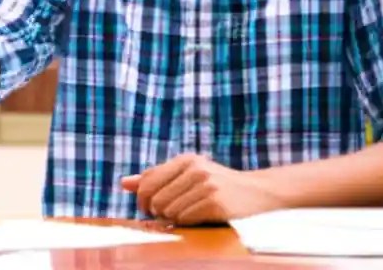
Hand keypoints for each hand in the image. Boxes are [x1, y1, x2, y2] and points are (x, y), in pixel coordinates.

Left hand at [121, 153, 285, 225]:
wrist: (259, 193)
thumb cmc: (219, 185)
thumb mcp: (188, 175)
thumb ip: (156, 178)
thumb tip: (124, 183)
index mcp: (185, 159)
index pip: (147, 182)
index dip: (144, 200)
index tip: (152, 209)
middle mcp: (194, 169)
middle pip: (155, 200)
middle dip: (160, 212)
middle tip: (175, 213)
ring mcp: (206, 185)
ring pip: (169, 212)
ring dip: (176, 219)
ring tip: (192, 213)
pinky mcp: (215, 203)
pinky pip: (185, 220)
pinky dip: (189, 224)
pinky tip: (202, 218)